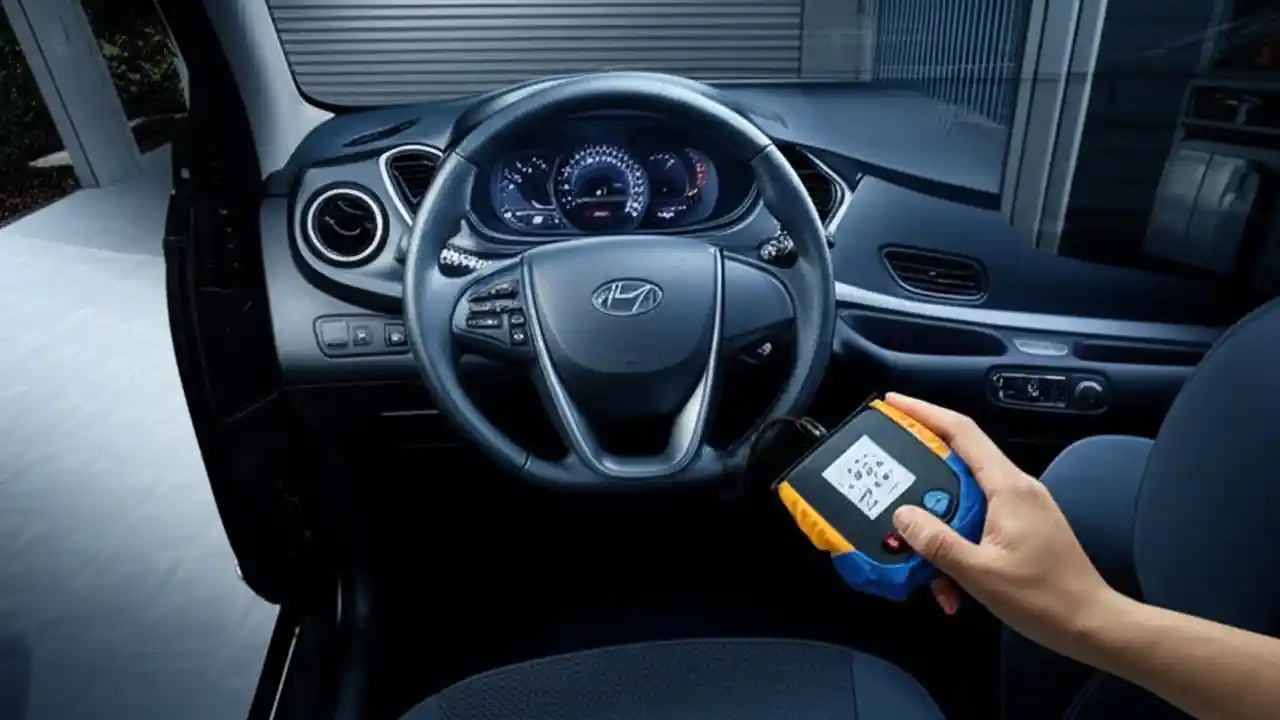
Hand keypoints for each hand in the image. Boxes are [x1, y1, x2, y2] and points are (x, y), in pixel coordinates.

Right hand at [884, 393, 1119, 656]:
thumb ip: (937, 542)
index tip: (894, 404)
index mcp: (1008, 487)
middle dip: (920, 480)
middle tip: (886, 483)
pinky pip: (977, 522)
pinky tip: (950, 582)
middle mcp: (1016, 488)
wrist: (1091, 624)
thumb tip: (903, 516)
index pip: (962, 432)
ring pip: (964, 500)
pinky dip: (958, 545)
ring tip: (919, 557)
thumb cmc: (1044, 598)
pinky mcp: (1022, 527)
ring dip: (939, 527)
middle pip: (957, 464)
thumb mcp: (980, 573)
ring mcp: (1021, 507)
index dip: (924, 412)